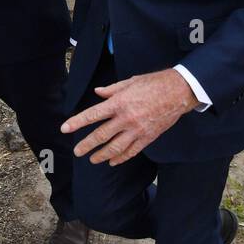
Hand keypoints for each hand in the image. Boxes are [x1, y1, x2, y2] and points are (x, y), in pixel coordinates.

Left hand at [62, 68, 198, 165]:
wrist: (178, 92)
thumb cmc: (154, 83)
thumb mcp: (130, 82)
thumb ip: (112, 90)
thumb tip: (98, 93)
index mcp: (119, 103)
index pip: (93, 115)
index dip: (77, 122)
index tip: (65, 128)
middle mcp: (125, 118)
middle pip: (101, 135)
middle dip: (87, 145)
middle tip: (77, 152)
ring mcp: (137, 130)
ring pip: (115, 147)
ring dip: (102, 155)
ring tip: (93, 159)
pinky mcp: (148, 137)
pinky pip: (132, 151)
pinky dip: (121, 157)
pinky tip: (113, 161)